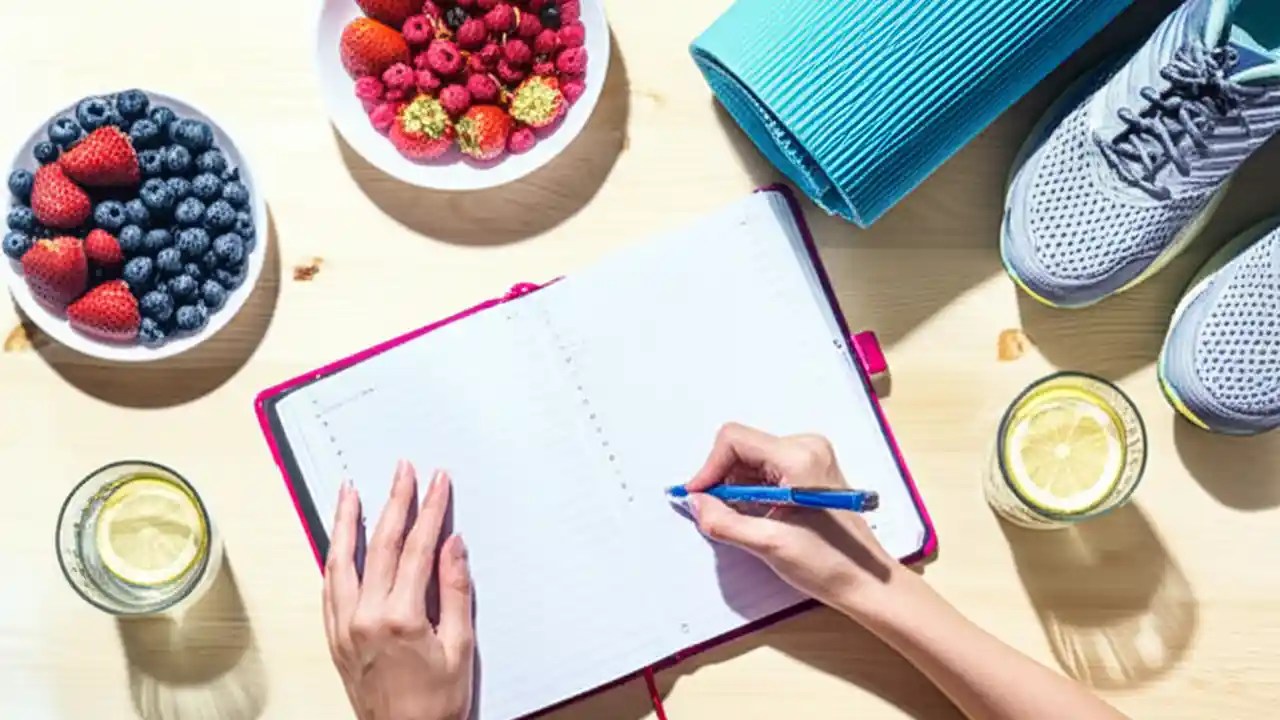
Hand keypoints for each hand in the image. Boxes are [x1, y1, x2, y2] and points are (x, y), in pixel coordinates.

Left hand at [324, 462, 474, 719]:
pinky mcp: (335, 639)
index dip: (430, 510)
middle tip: (402, 469)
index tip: (438, 482)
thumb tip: (452, 546)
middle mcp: (364, 618)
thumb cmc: (437, 703)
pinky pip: (330, 588)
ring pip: (342, 561)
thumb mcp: (460, 647)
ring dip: (347, 522)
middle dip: (394, 501)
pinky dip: (335, 558)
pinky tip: (339, 542)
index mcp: (399, 618)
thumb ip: (455, 591)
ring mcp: (344, 628)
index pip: (416, 548)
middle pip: (379, 545)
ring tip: (350, 490)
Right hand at [684, 423, 896, 613]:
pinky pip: (767, 468)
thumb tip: (693, 502)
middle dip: (722, 478)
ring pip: (752, 459)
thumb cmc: (826, 563)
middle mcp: (806, 446)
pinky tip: (755, 514)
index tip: (697, 497)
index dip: (709, 468)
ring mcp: (811, 455)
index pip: (735, 440)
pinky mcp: (812, 468)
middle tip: (714, 513)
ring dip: (736, 486)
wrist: (866, 580)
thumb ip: (725, 522)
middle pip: (743, 447)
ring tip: (739, 518)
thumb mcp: (769, 544)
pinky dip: (752, 489)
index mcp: (798, 457)